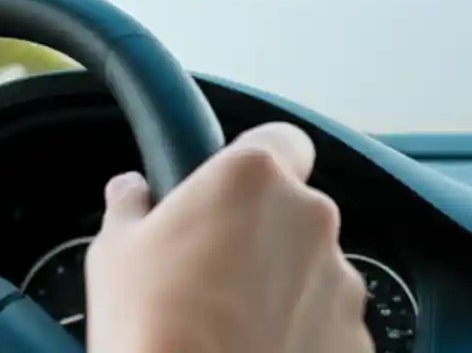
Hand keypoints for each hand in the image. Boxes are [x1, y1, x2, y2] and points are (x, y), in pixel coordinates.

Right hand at [85, 123, 371, 352]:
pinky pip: (328, 321)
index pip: (280, 140)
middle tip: (214, 265)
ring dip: (284, 283)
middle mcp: (309, 218)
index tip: (229, 188)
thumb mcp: (115, 252)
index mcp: (252, 178)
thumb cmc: (152, 327)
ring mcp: (340, 281)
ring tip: (232, 319)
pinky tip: (257, 347)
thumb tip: (130, 192)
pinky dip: (302, 331)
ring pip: (313, 267)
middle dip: (263, 231)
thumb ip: (131, 205)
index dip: (255, 162)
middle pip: (294, 208)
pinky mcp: (356, 337)